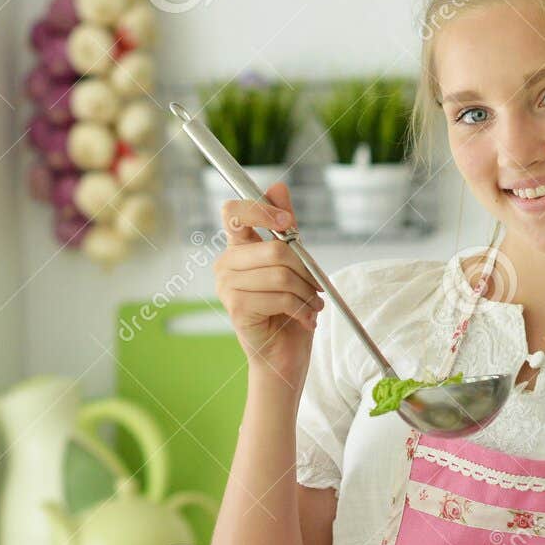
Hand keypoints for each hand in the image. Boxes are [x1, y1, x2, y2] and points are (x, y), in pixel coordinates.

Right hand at [213, 182, 324, 390]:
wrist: (284, 357)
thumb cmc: (288, 312)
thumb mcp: (294, 264)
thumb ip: (285, 228)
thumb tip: (278, 186)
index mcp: (237, 248)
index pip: (234, 211)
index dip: (261, 210)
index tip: (288, 223)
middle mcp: (226, 265)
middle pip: (274, 247)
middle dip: (306, 268)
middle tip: (318, 286)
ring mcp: (227, 287)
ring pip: (280, 273)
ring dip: (307, 292)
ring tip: (313, 306)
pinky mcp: (236, 308)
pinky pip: (279, 295)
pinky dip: (301, 307)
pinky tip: (306, 318)